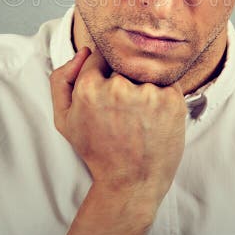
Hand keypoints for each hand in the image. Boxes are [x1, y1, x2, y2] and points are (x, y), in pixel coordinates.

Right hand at [50, 47, 186, 203]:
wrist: (131, 183)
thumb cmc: (97, 151)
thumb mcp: (64, 119)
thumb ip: (62, 79)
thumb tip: (84, 51)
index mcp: (88, 87)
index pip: (99, 55)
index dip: (104, 74)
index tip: (108, 93)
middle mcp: (118, 87)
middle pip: (123, 61)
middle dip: (124, 77)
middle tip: (125, 108)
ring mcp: (147, 92)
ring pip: (145, 70)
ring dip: (144, 85)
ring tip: (140, 115)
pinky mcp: (172, 99)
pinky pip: (168, 81)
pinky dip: (164, 93)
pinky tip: (155, 115)